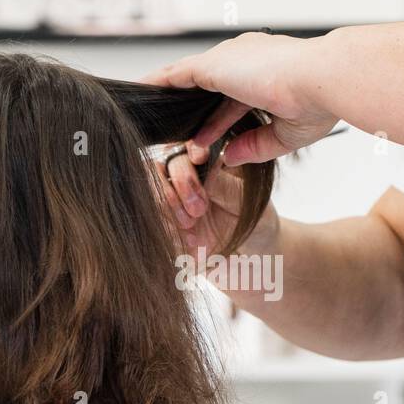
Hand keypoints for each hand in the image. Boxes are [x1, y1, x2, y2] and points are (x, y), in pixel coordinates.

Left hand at [141, 31, 338, 165]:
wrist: (323, 82)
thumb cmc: (319, 103)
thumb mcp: (284, 134)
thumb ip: (255, 145)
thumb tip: (230, 157)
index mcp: (267, 70)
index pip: (230, 96)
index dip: (213, 121)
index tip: (201, 141)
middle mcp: (246, 59)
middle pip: (206, 86)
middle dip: (188, 111)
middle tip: (171, 135)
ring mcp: (228, 59)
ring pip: (187, 79)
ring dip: (169, 98)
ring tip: (148, 115)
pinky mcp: (212, 66)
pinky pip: (174, 75)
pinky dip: (158, 85)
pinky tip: (141, 97)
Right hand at [153, 144, 279, 262]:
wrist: (248, 258)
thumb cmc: (253, 222)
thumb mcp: (245, 200)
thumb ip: (222, 183)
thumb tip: (201, 170)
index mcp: (208, 161)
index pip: (190, 145)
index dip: (190, 148)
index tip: (200, 159)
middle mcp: (184, 177)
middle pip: (165, 164)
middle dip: (181, 184)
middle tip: (199, 209)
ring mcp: (169, 201)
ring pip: (151, 191)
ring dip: (169, 207)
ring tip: (191, 227)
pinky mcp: (161, 225)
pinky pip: (149, 221)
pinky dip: (165, 230)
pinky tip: (185, 242)